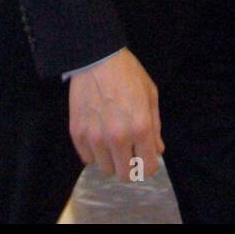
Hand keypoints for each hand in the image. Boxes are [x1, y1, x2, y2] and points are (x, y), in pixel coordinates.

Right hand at [68, 48, 162, 181]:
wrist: (96, 58)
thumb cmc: (128, 74)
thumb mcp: (150, 95)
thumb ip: (155, 127)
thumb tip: (157, 150)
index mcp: (140, 127)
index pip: (147, 168)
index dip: (148, 165)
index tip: (145, 157)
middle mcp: (118, 137)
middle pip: (125, 175)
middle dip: (130, 167)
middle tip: (129, 153)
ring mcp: (95, 137)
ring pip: (105, 169)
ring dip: (111, 159)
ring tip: (112, 142)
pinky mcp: (77, 133)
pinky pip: (87, 158)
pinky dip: (94, 152)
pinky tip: (98, 135)